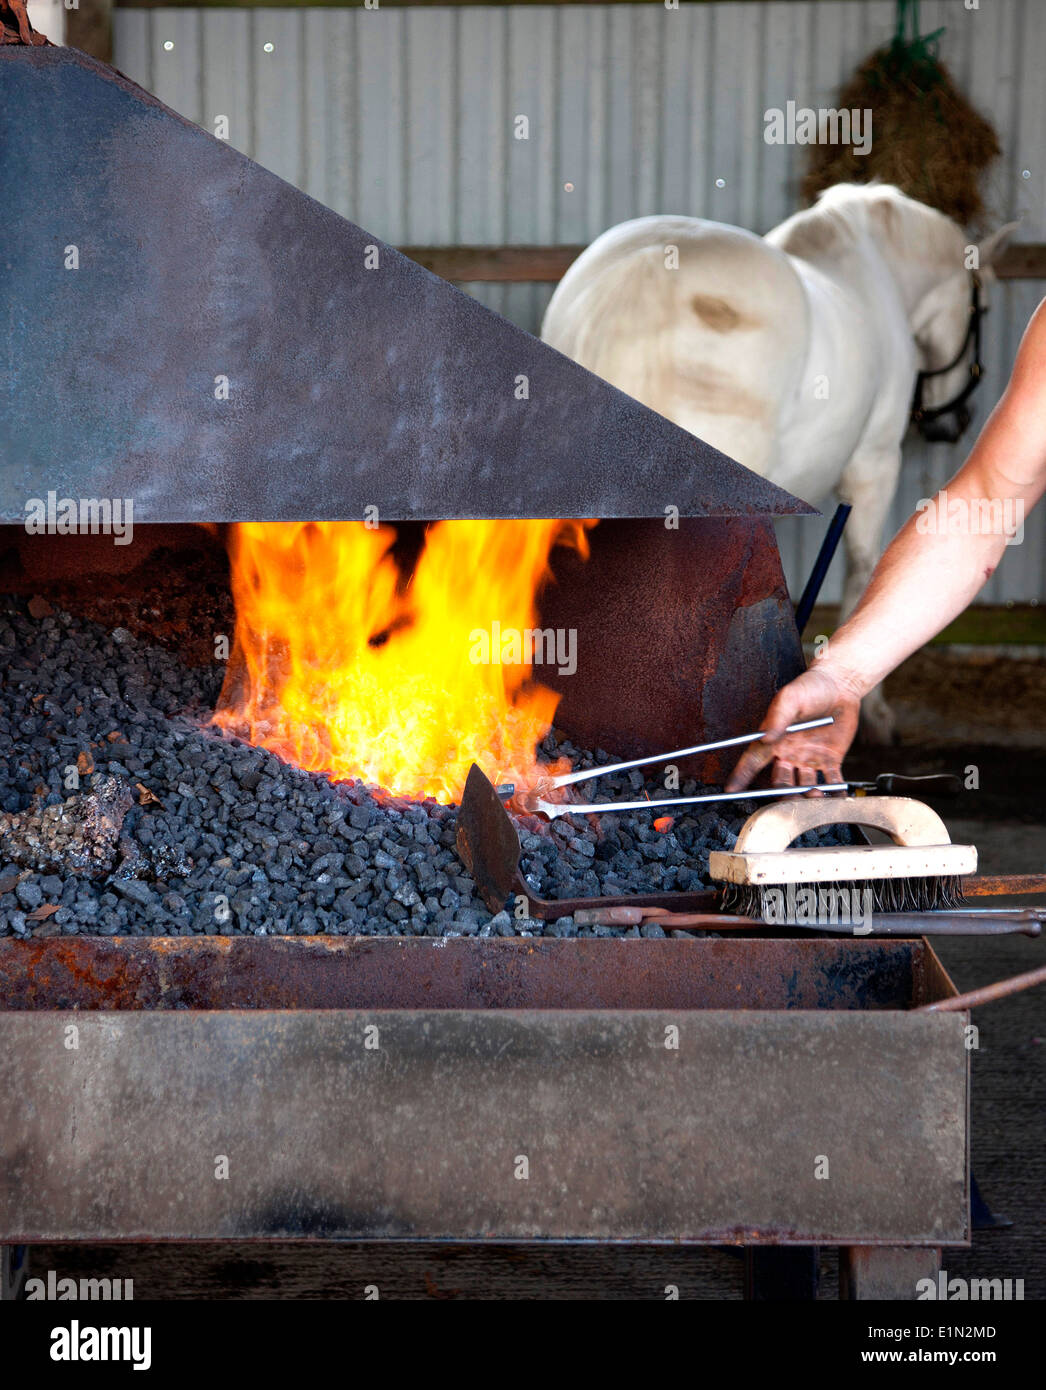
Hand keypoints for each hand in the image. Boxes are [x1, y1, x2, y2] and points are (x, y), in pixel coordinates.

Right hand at [725, 662, 862, 790]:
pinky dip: (833, 792)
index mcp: (774, 740)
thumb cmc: (810, 687)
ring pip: (804, 786)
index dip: (741, 776)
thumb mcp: (790, 698)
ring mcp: (810, 759)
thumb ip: (778, 718)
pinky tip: (836, 798)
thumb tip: (765, 737)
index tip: (730, 790)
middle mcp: (789, 754)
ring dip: (808, 796)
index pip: (753, 761)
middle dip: (784, 795)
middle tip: (791, 801)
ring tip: (815, 796)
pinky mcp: (830, 760)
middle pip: (781, 782)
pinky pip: (831, 781)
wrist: (840, 685)